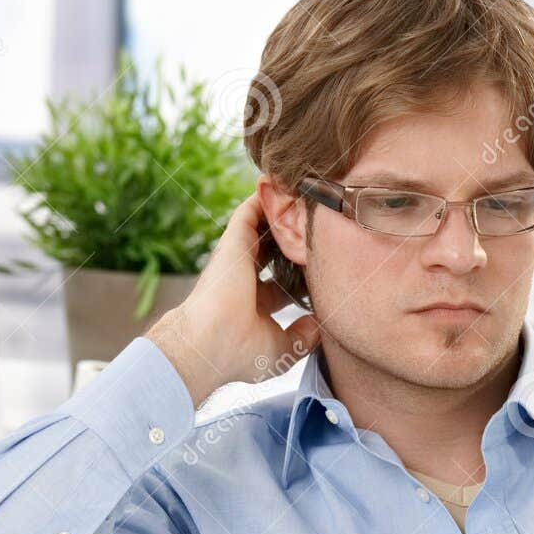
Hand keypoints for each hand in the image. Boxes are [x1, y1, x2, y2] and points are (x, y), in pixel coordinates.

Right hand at [147, 190, 320, 405]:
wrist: (210, 342)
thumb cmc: (238, 352)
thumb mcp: (280, 348)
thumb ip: (302, 336)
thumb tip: (319, 326)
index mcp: (253, 304)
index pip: (280, 282)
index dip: (300, 273)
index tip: (323, 264)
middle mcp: (244, 278)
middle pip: (273, 251)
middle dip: (293, 241)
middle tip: (320, 223)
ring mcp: (238, 257)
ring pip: (264, 227)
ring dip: (283, 213)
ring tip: (309, 193)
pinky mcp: (235, 238)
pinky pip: (253, 208)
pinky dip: (268, 196)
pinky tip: (289, 182)